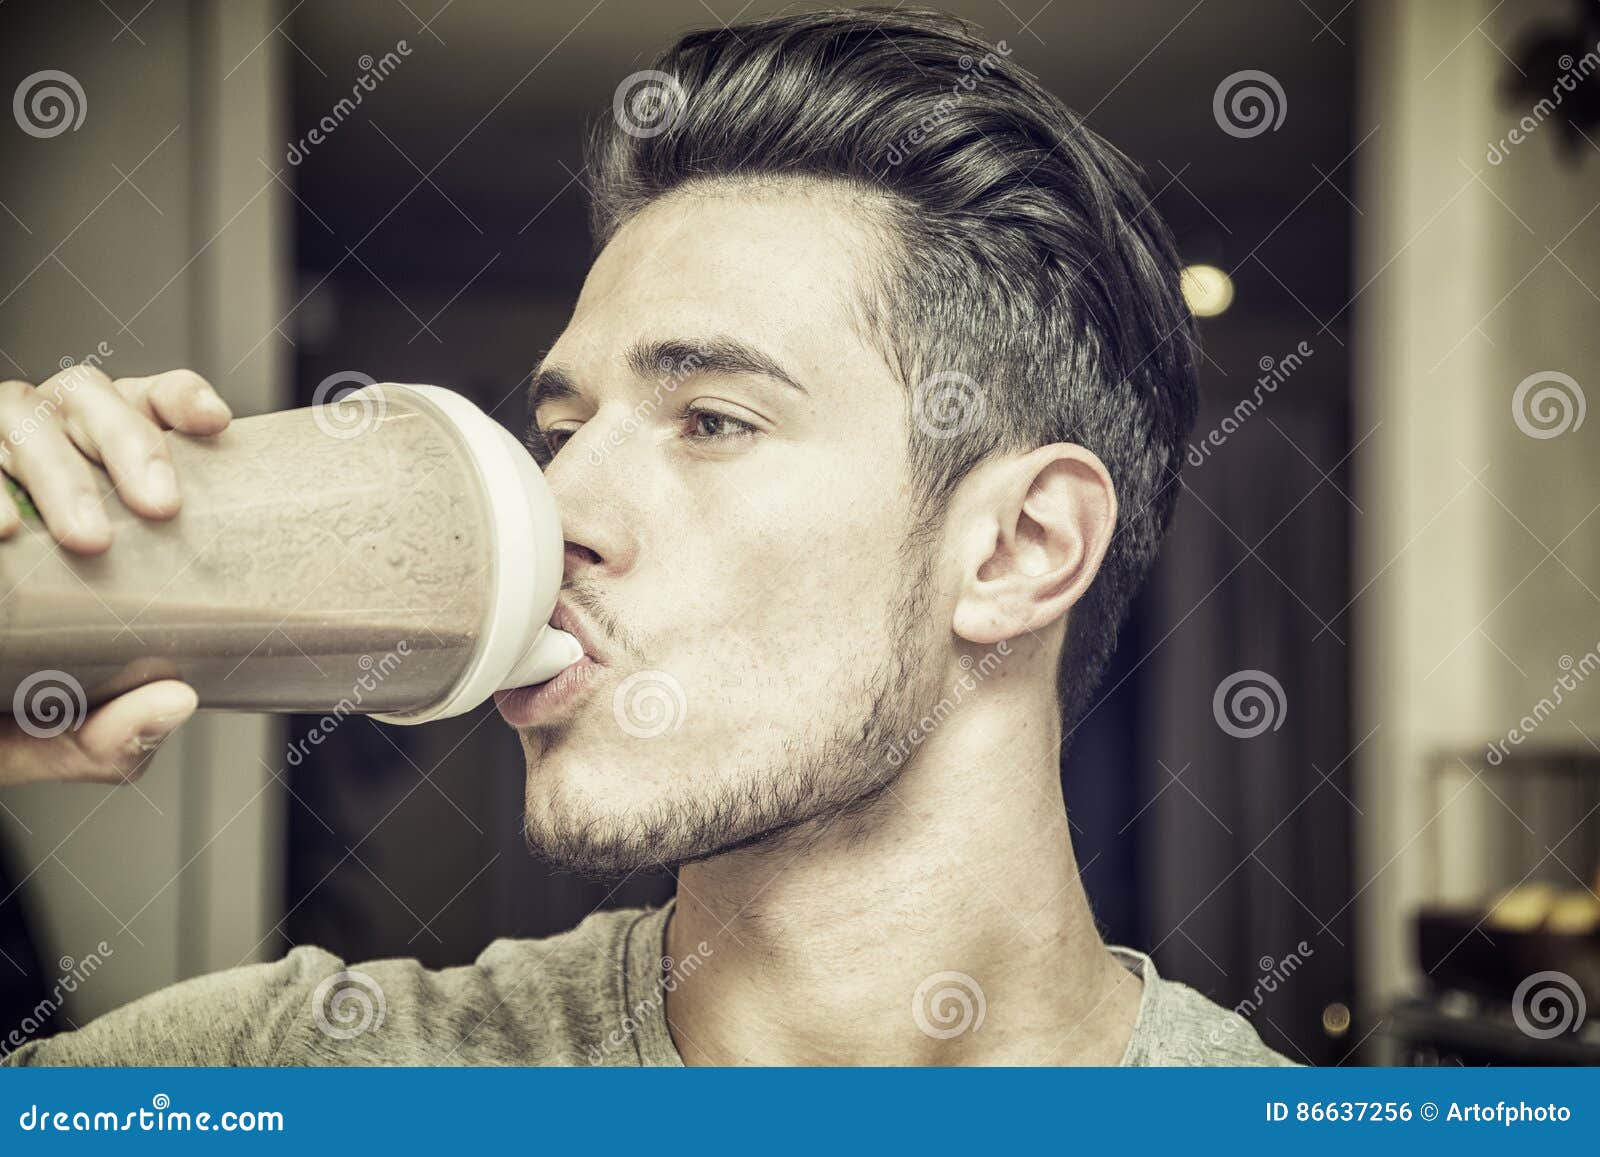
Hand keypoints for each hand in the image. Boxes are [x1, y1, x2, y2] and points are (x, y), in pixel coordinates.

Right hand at [0, 365, 231, 785]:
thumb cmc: (2, 704)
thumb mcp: (62, 734)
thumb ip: (115, 735)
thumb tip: (175, 702)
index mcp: (97, 482)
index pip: (146, 405)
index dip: (178, 397)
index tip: (214, 423)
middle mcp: (35, 454)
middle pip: (89, 399)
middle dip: (131, 442)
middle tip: (160, 507)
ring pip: (17, 412)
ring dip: (57, 469)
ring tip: (85, 538)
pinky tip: (0, 528)